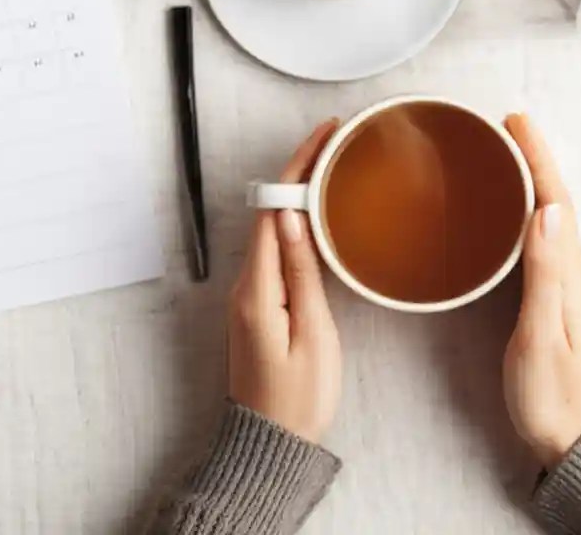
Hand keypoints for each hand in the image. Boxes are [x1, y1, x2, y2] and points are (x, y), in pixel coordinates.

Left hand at [228, 119, 340, 442]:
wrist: (272, 443)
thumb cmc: (299, 398)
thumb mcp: (312, 334)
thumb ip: (303, 274)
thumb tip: (294, 219)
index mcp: (258, 290)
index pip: (273, 210)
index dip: (296, 167)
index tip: (323, 138)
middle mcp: (245, 287)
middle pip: (268, 212)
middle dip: (298, 171)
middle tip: (334, 143)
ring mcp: (249, 296)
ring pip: (271, 230)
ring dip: (296, 194)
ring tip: (330, 168)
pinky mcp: (258, 306)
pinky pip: (274, 252)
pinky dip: (294, 224)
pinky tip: (315, 217)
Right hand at [502, 113, 580, 467]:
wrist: (569, 437)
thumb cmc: (551, 394)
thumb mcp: (541, 335)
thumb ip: (544, 274)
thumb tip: (548, 211)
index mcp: (569, 275)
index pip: (555, 201)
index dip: (538, 158)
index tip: (517, 123)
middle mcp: (570, 273)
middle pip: (554, 200)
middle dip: (533, 158)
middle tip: (506, 126)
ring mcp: (562, 286)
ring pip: (547, 217)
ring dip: (530, 181)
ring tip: (506, 154)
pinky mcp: (550, 299)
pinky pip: (538, 240)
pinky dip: (525, 212)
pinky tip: (510, 212)